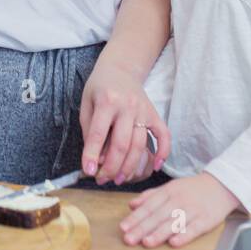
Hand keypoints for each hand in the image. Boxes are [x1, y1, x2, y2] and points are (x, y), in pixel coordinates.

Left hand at [79, 59, 169, 185]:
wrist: (120, 68)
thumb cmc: (99, 87)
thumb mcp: (86, 103)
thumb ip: (89, 129)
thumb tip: (95, 158)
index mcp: (107, 101)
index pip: (98, 133)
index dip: (92, 155)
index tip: (89, 172)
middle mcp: (127, 106)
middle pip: (121, 144)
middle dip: (111, 167)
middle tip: (103, 180)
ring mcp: (143, 110)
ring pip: (139, 145)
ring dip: (130, 167)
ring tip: (119, 179)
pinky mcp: (154, 114)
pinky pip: (164, 135)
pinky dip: (163, 152)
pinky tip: (156, 166)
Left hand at [120, 172, 239, 248]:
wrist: (222, 184)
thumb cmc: (193, 188)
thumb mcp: (171, 186)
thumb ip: (150, 196)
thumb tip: (132, 205)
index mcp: (169, 191)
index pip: (149, 206)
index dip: (135, 217)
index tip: (123, 227)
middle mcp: (179, 200)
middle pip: (158, 216)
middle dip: (142, 228)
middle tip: (129, 238)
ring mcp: (193, 210)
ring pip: (174, 223)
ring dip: (159, 233)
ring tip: (146, 242)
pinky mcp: (206, 220)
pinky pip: (194, 228)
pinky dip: (184, 235)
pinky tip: (174, 242)